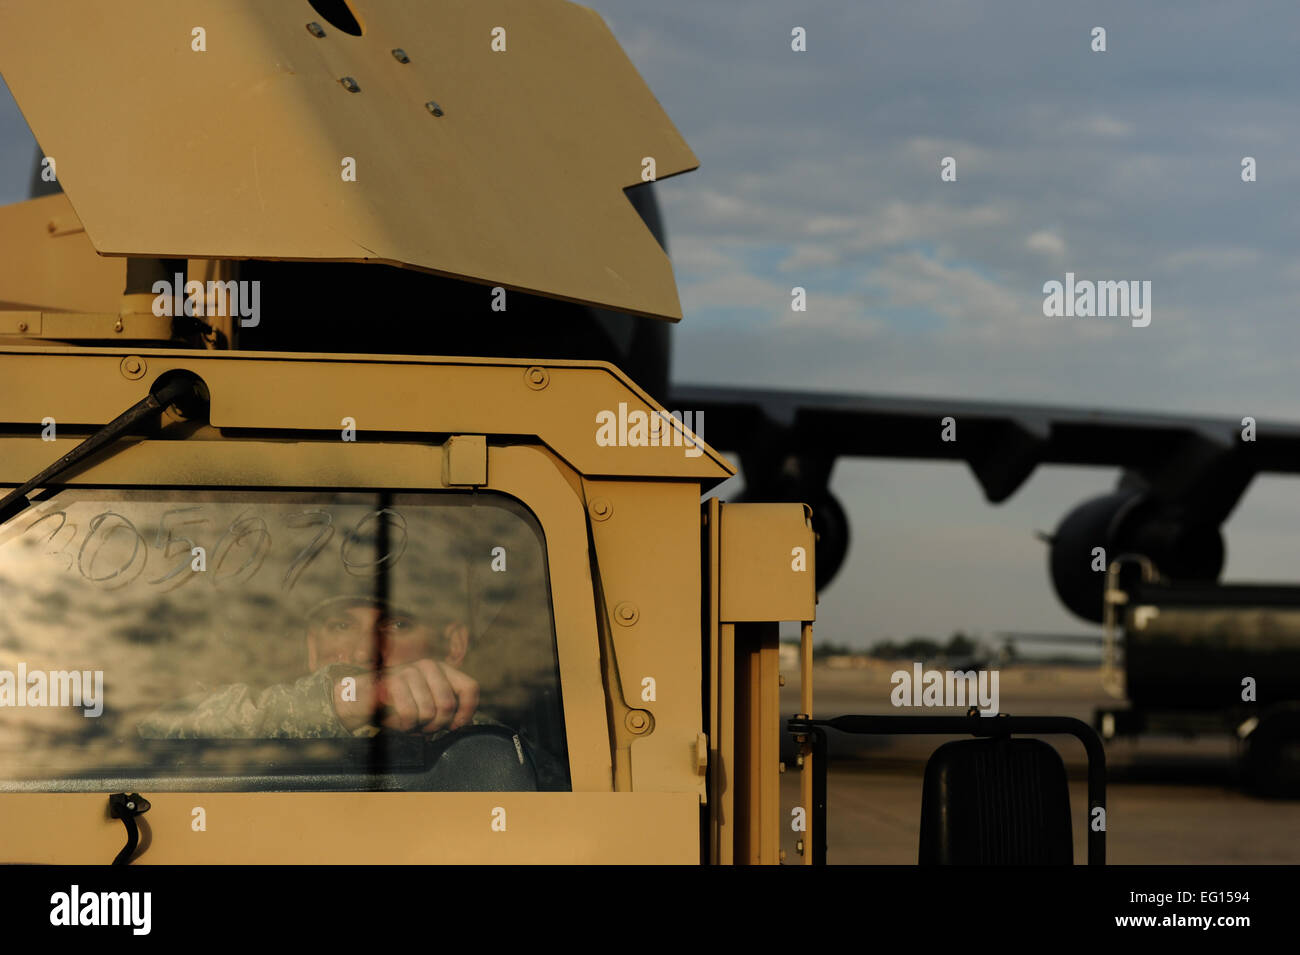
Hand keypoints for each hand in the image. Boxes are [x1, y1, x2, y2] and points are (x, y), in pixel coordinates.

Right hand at [333, 659, 479, 732]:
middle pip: (448, 705)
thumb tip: (463, 723)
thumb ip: (446, 708)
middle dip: (436, 725)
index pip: (470, 688)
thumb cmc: (398, 704)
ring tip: (408, 723)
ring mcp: (410, 671)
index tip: (455, 726)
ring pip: (429, 713)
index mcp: (443, 669)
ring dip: (418, 727)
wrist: (361, 699)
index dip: (466, 712)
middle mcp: (429, 666)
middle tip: (423, 727)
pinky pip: (410, 715)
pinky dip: (405, 726)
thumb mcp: (428, 704)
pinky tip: (398, 721)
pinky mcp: (393, 682)